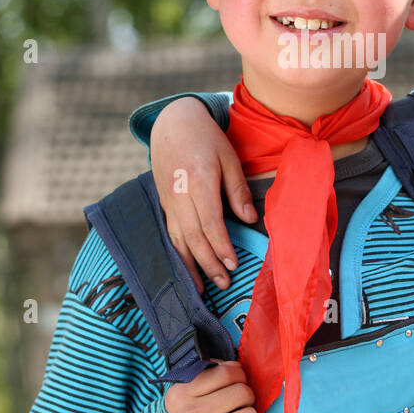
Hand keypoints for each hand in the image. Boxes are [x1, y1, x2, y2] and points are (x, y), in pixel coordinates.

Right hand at [150, 98, 256, 290]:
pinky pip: (170, 234)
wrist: (173, 124)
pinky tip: (186, 269)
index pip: (210, 223)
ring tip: (203, 288)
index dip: (222, 247)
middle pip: (192, 237)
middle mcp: (179, 196)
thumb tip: (249, 220)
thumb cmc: (206, 139)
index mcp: (198, 182)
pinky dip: (178, 254)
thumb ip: (238, 190)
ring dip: (191, 266)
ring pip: (177, 240)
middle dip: (208, 263)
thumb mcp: (229, 158)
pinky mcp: (164, 204)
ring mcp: (168, 201)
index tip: (233, 264)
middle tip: (224, 283)